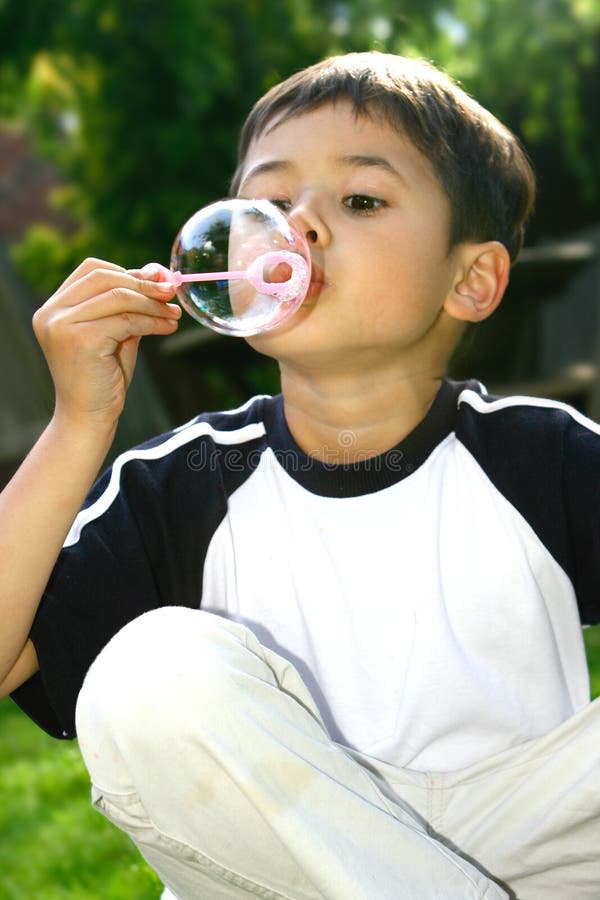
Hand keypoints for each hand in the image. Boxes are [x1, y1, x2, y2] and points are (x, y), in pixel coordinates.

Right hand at [33, 258, 180, 431]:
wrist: (88, 418)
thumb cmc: (103, 378)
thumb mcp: (117, 333)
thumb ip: (131, 304)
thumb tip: (157, 271)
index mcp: (54, 307)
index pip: (92, 270)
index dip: (129, 271)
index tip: (159, 281)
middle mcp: (51, 313)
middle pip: (105, 278)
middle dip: (144, 284)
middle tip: (172, 294)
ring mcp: (62, 325)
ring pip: (118, 297)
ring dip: (153, 304)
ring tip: (174, 314)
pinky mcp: (80, 339)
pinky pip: (126, 319)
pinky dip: (152, 321)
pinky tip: (168, 327)